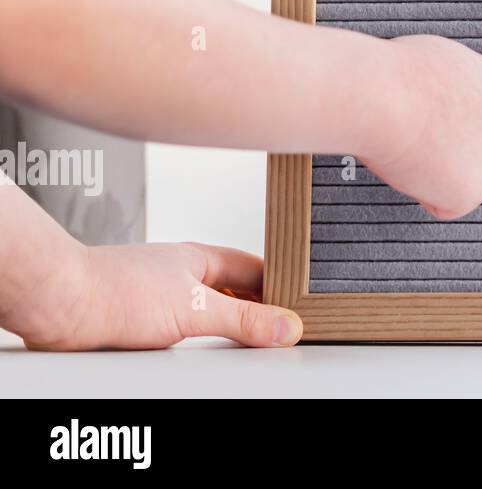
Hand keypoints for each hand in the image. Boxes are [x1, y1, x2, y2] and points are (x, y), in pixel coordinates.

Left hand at [15, 241, 301, 350]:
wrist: (61, 303)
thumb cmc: (117, 290)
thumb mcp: (196, 309)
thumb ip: (244, 319)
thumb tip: (286, 326)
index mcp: (201, 257)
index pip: (256, 267)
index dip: (280, 284)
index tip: (299, 306)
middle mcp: (182, 271)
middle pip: (234, 286)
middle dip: (257, 304)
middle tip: (279, 326)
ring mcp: (160, 291)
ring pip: (208, 303)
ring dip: (228, 318)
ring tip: (247, 338)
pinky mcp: (139, 314)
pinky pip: (183, 320)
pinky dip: (201, 332)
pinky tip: (200, 346)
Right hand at [363, 28, 481, 218]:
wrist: (386, 98)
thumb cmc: (395, 75)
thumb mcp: (432, 63)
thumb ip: (452, 89)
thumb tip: (437, 127)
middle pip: (475, 141)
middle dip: (447, 139)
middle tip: (418, 120)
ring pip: (455, 173)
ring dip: (432, 163)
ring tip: (412, 135)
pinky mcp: (475, 189)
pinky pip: (444, 202)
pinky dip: (425, 190)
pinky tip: (415, 164)